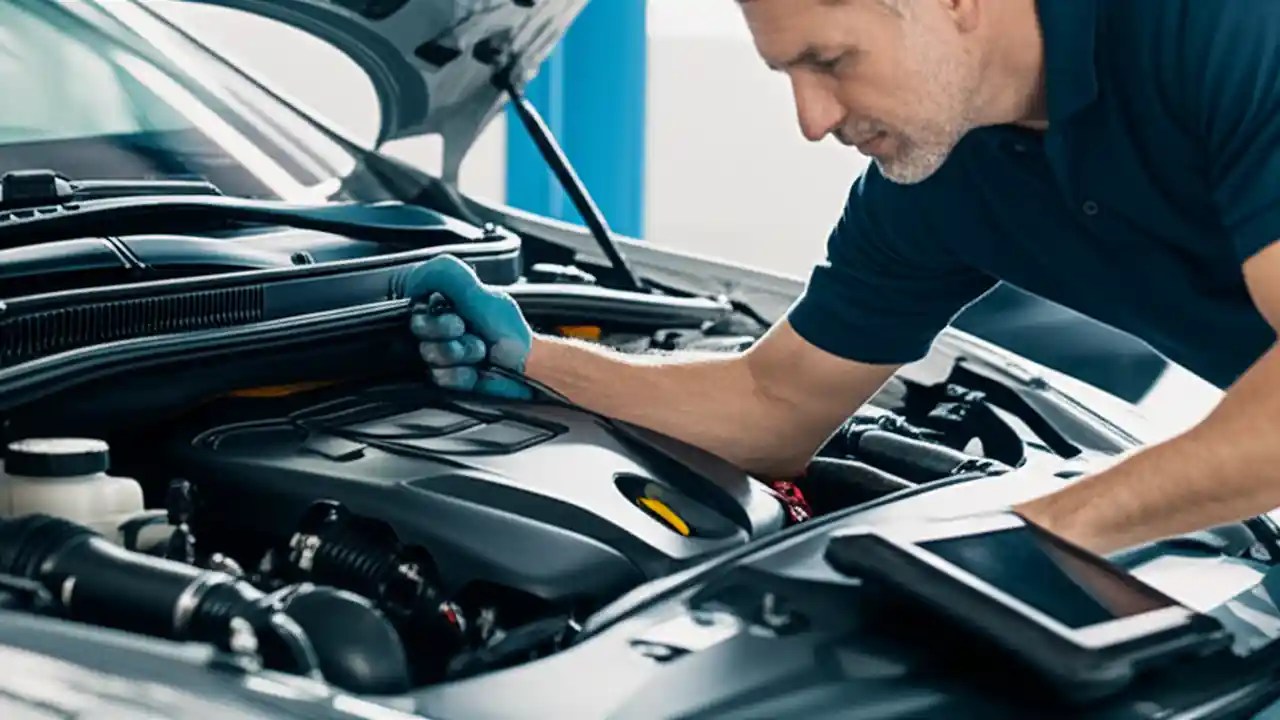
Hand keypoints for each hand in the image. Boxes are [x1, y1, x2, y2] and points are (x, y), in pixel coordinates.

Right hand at [404, 255, 532, 398]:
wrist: (523, 365)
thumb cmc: (506, 329)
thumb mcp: (481, 294)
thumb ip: (448, 276)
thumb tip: (413, 280)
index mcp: (443, 301)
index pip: (415, 300)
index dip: (435, 312)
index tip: (457, 316)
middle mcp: (436, 325)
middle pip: (418, 326)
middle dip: (447, 331)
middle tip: (468, 330)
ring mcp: (439, 351)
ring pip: (429, 352)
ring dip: (461, 353)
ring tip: (480, 351)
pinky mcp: (444, 376)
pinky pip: (439, 376)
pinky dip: (463, 374)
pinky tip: (475, 370)